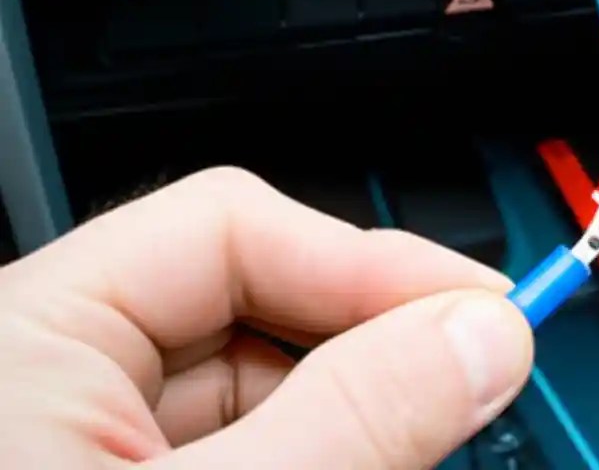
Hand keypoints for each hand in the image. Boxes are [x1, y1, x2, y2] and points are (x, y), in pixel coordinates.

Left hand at [0, 168, 532, 468]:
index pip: (231, 223)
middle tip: (473, 386)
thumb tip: (481, 338)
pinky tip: (374, 460)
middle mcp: (48, 376)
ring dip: (359, 408)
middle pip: (257, 304)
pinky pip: (245, 445)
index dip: (373, 261)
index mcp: (26, 339)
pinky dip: (322, 452)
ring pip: (261, 385)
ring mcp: (82, 444)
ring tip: (431, 437)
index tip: (482, 314)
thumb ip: (353, 418)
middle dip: (376, 345)